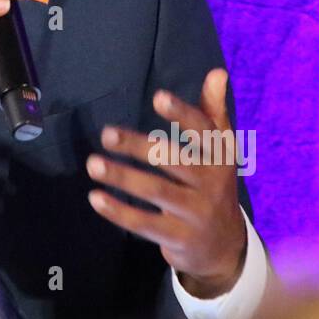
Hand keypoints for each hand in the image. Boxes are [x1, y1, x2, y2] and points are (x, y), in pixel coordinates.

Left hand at [85, 68, 247, 297]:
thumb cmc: (212, 185)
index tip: (157, 97)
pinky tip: (95, 198)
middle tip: (106, 134)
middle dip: (138, 147)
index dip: (182, 115)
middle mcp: (212, 185)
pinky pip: (145, 224)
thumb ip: (212, 112)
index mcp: (220, 157)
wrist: (225, 246)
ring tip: (93, 164)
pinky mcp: (179, 238)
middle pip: (173, 161)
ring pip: (156, 192)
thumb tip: (216, 72)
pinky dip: (119, 212)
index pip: (204, 132)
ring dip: (122, 178)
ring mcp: (196, 213)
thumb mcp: (219, 151)